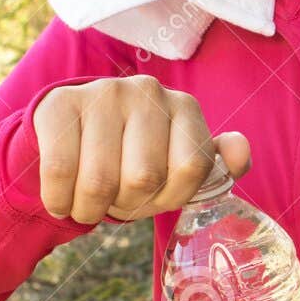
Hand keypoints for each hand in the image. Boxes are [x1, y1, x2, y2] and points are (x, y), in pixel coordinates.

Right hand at [32, 74, 250, 223]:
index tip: (154, 196)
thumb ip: (216, 165)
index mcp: (184, 107)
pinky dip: (58, 200)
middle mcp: (147, 91)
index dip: (169, 198)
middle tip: (115, 198)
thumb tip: (241, 152)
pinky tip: (60, 199)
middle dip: (127, 205)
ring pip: (100, 181)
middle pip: (144, 178)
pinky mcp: (60, 103)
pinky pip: (60, 171)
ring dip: (89, 208)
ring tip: (87, 201)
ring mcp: (103, 93)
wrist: (72, 137)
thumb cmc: (133, 159)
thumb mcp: (177, 165)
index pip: (191, 169)